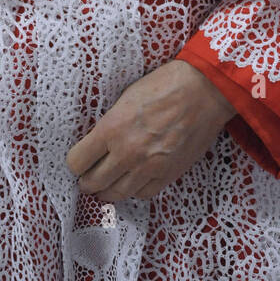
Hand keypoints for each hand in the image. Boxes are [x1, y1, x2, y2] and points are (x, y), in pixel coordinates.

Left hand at [66, 59, 234, 201]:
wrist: (204, 90)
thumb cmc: (165, 85)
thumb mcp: (126, 98)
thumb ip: (109, 123)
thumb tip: (96, 143)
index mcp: (112, 128)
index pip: (77, 162)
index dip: (75, 162)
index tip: (78, 160)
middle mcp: (127, 152)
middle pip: (93, 183)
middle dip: (87, 181)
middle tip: (87, 177)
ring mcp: (149, 167)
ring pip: (116, 195)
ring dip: (107, 191)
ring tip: (106, 184)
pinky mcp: (168, 175)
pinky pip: (142, 194)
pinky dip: (134, 190)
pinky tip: (132, 180)